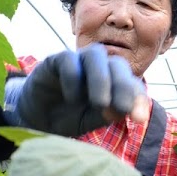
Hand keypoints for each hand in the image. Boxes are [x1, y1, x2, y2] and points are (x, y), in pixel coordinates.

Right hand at [6, 44, 147, 136]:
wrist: (38, 118)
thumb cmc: (70, 117)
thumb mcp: (93, 120)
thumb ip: (110, 113)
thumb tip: (126, 110)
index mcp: (114, 81)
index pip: (132, 84)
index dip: (138, 99)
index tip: (139, 119)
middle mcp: (100, 67)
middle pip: (118, 65)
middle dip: (123, 87)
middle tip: (121, 109)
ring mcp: (78, 60)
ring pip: (95, 55)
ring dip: (101, 79)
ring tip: (100, 103)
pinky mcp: (56, 60)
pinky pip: (68, 61)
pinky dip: (74, 79)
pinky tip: (72, 99)